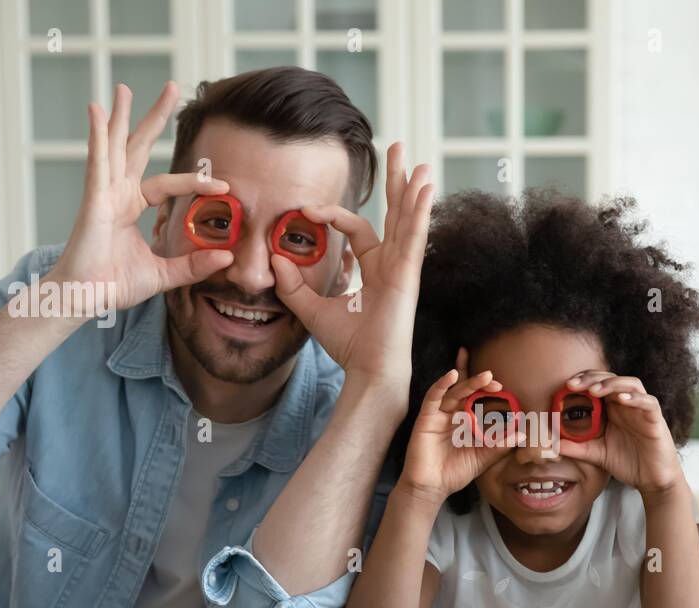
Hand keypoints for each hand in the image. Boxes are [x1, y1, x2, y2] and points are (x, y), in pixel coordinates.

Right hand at [49, 83, 235, 315]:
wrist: (83, 299)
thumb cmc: (112, 286)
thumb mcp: (163, 274)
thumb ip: (193, 266)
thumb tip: (226, 258)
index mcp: (130, 206)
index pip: (168, 183)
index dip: (194, 182)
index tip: (223, 187)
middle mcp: (116, 193)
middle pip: (138, 147)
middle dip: (152, 118)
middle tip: (171, 87)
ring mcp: (102, 193)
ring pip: (115, 146)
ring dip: (121, 117)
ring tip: (124, 88)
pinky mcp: (92, 199)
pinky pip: (97, 162)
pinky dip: (98, 137)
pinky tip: (99, 112)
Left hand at [271, 143, 433, 387]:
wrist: (368, 369)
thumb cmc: (349, 345)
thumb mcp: (311, 310)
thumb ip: (293, 285)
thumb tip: (274, 258)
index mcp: (374, 267)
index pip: (355, 227)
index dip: (329, 213)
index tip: (304, 208)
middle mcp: (391, 262)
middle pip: (394, 212)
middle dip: (397, 180)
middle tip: (400, 147)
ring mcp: (402, 267)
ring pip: (408, 219)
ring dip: (413, 188)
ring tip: (420, 160)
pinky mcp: (407, 274)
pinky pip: (414, 236)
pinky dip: (419, 211)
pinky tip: (424, 188)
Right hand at [398, 349, 516, 504]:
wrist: (432, 487)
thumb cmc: (455, 473)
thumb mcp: (483, 458)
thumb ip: (500, 446)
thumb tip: (522, 435)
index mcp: (467, 422)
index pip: (479, 400)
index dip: (490, 392)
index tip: (505, 391)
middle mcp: (453, 415)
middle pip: (467, 391)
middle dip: (481, 384)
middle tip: (495, 379)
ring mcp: (439, 415)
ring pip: (454, 392)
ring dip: (469, 382)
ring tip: (485, 376)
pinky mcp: (426, 417)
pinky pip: (433, 397)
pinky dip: (441, 384)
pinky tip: (452, 375)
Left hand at [556, 372, 682, 495]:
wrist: (651, 480)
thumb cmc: (627, 462)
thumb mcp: (596, 454)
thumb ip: (577, 447)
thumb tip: (552, 445)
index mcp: (613, 408)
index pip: (599, 384)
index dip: (584, 379)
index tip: (567, 385)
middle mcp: (628, 404)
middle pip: (612, 379)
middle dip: (592, 378)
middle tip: (573, 385)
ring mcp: (642, 410)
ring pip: (631, 384)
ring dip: (612, 384)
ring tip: (594, 390)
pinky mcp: (656, 420)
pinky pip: (649, 403)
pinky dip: (636, 398)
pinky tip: (622, 399)